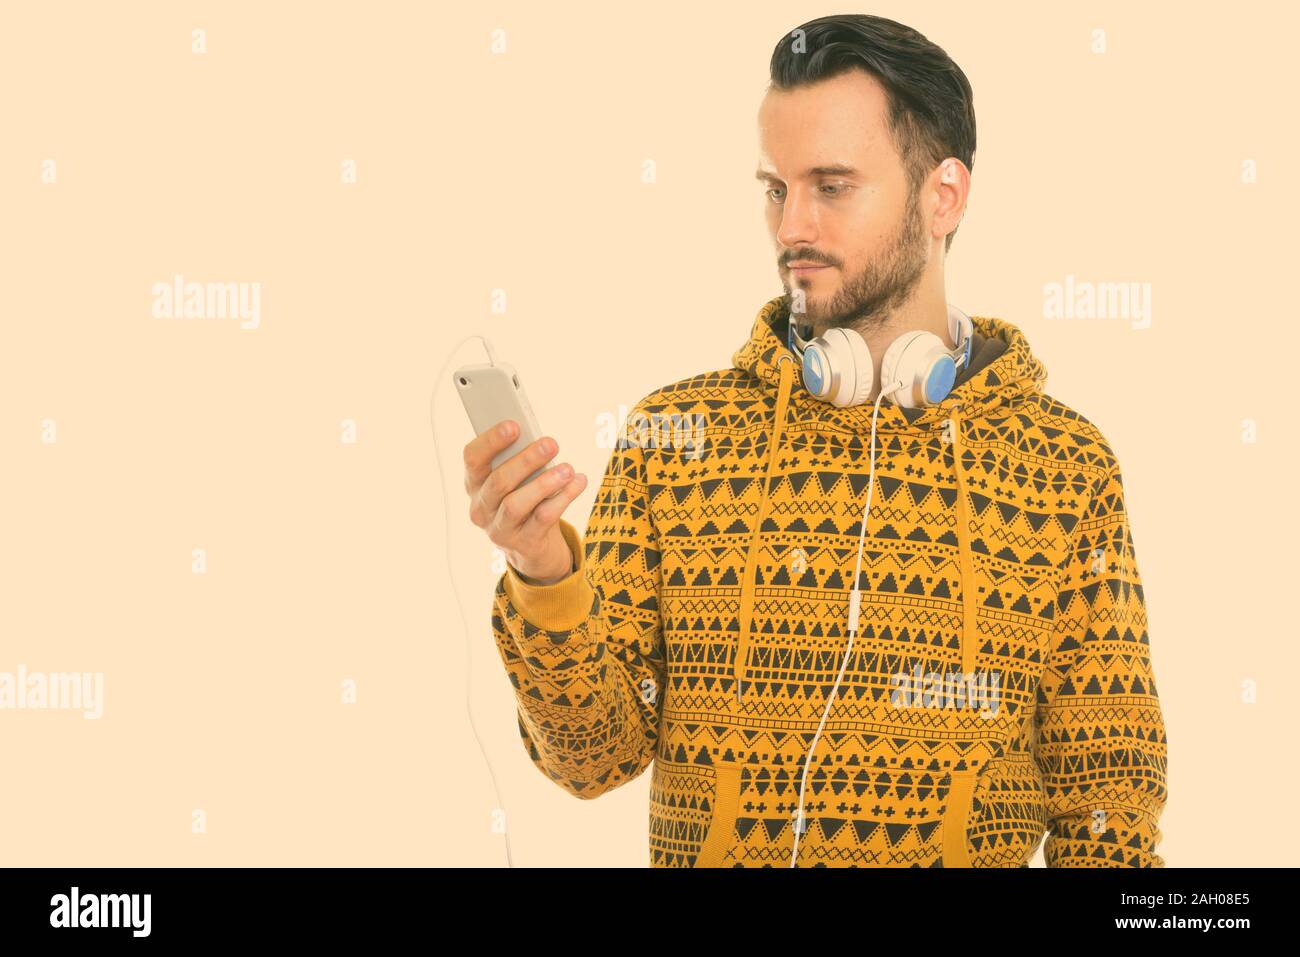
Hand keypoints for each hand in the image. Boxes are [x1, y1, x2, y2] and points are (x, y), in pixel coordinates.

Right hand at [464, 419, 586, 583]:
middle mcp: (480, 508)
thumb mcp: (518, 478)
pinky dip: (563, 499)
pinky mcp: (522, 544)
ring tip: (568, 469)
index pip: (472, 458)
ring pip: (515, 505)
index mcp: (474, 484)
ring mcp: (498, 530)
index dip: (490, 441)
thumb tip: (541, 440)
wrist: (531, 547)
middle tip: (551, 443)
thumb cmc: (524, 498)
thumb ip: (521, 459)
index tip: (514, 425)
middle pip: (498, 481)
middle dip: (526, 460)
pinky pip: (542, 519)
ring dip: (544, 484)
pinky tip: (578, 482)